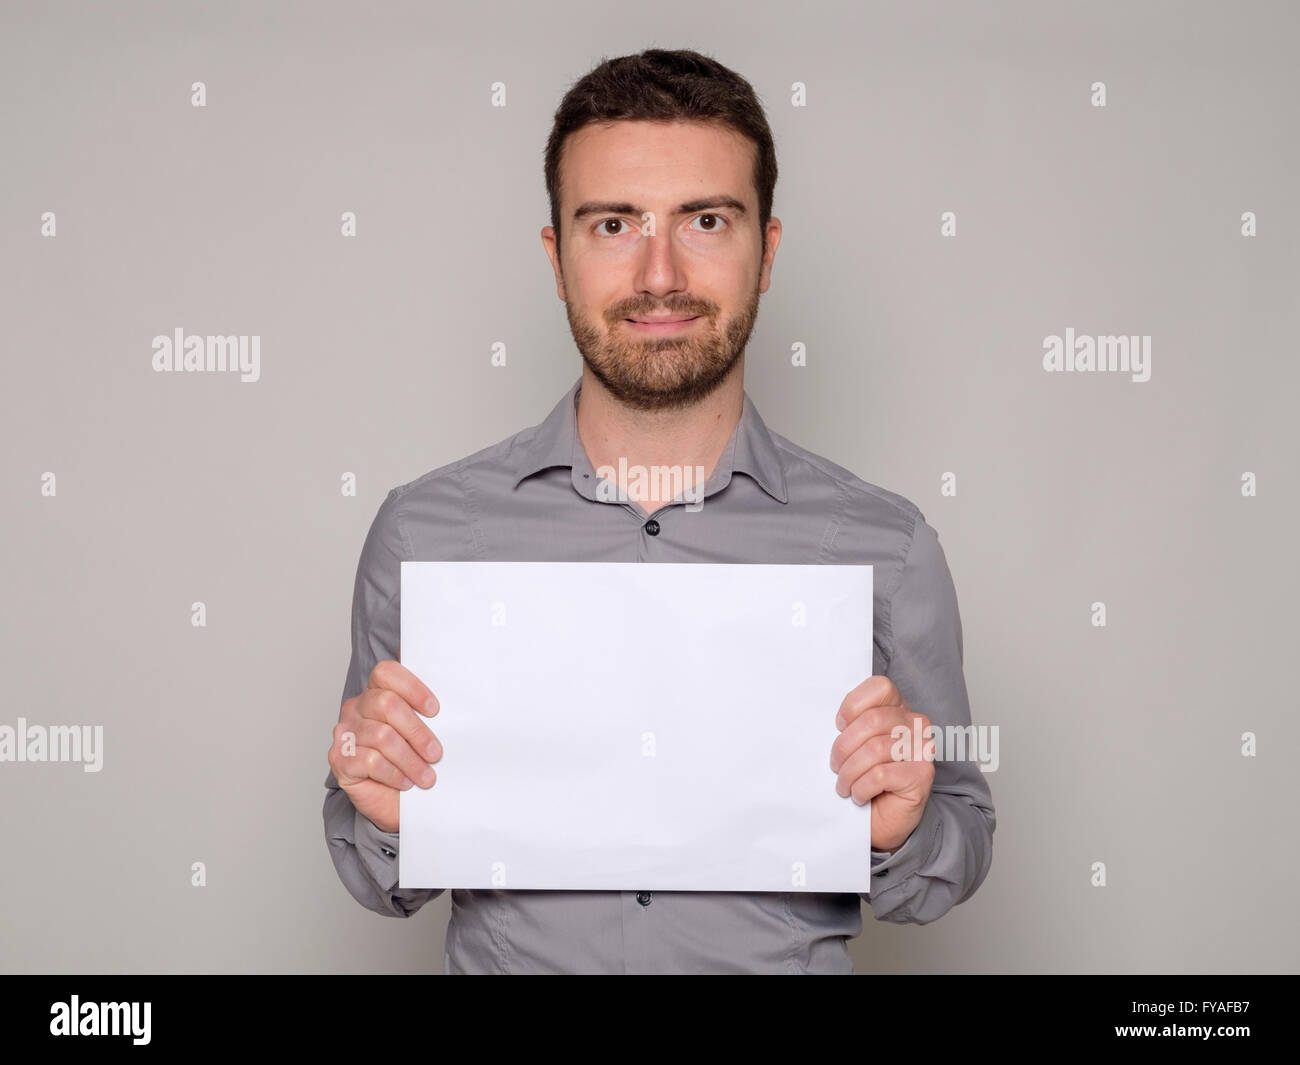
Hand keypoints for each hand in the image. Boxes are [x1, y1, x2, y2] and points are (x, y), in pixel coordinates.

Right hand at [327, 659, 441, 832]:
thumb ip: (428, 717)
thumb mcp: (423, 736)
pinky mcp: (340, 759)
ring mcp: (345, 732)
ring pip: (382, 736)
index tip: (435, 710)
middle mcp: (356, 708)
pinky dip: (394, 773)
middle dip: (417, 731)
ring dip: (410, 760)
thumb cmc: (411, 764)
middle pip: (386, 704)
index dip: (412, 688)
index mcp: (376, 692)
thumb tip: (454, 710)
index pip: (386, 672)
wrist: (394, 804)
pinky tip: (405, 782)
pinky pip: (370, 760)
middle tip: (436, 753)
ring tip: (427, 776)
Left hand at [829, 675, 933, 852]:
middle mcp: (916, 724)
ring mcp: (923, 749)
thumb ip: (850, 724)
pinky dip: (861, 788)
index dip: (853, 706)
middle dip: (844, 747)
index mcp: (898, 709)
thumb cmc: (864, 778)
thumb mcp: (853, 744)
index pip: (880, 687)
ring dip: (850, 772)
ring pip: (874, 749)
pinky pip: (880, 774)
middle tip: (836, 766)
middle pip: (872, 720)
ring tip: (844, 785)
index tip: (840, 727)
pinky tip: (859, 795)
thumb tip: (826, 720)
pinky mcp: (922, 775)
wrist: (880, 821)